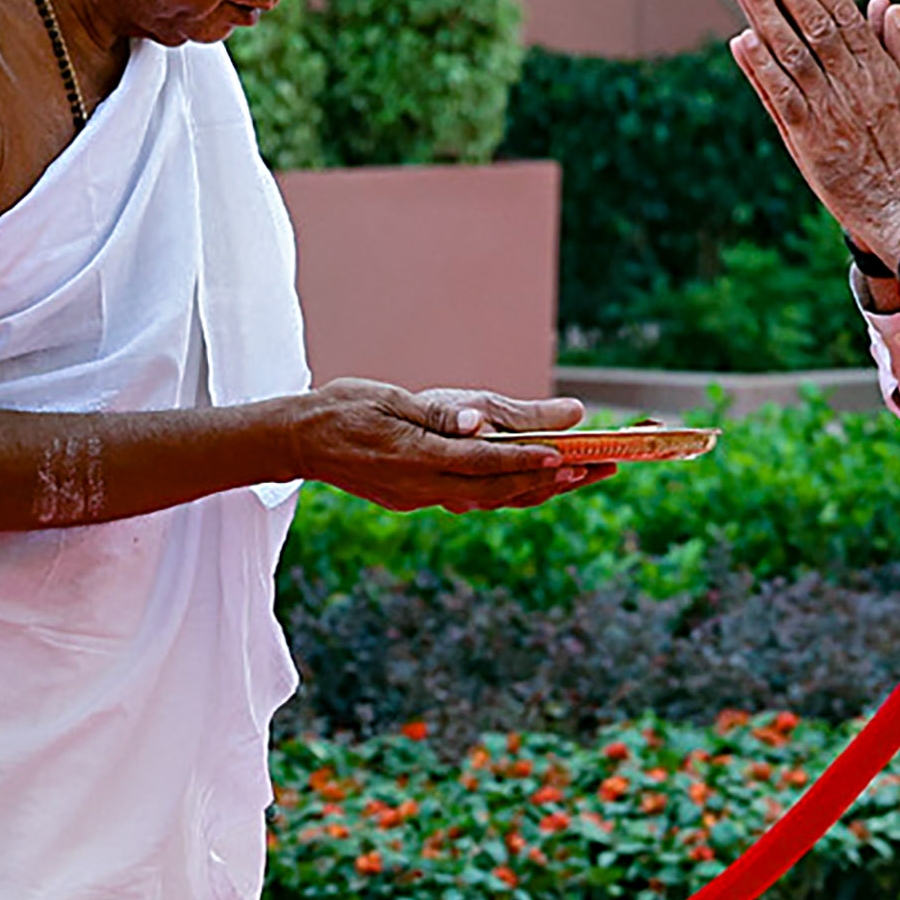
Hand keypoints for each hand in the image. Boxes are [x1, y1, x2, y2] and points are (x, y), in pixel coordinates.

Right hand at [286, 380, 592, 513]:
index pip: (482, 463)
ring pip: (490, 498)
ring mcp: (420, 498)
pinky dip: (509, 490)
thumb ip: (438, 415)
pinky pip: (472, 498)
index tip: (565, 457)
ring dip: (539, 488)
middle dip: (552, 480)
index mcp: (415, 457)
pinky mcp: (418, 499)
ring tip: (585, 475)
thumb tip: (479, 423)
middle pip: (498, 489)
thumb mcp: (390, 400)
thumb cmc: (345, 408)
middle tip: (600, 468)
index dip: (525, 462)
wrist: (299, 440)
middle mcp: (422, 487)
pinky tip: (537, 481)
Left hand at [729, 0, 899, 265]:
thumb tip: (884, 7)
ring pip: (793, 55)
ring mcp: (829, 113)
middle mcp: (853, 86)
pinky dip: (760, 69)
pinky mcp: (808, 142)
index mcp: (881, 71)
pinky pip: (780, 98)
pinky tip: (742, 41)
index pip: (843, 12)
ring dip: (766, 17)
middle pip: (814, 24)